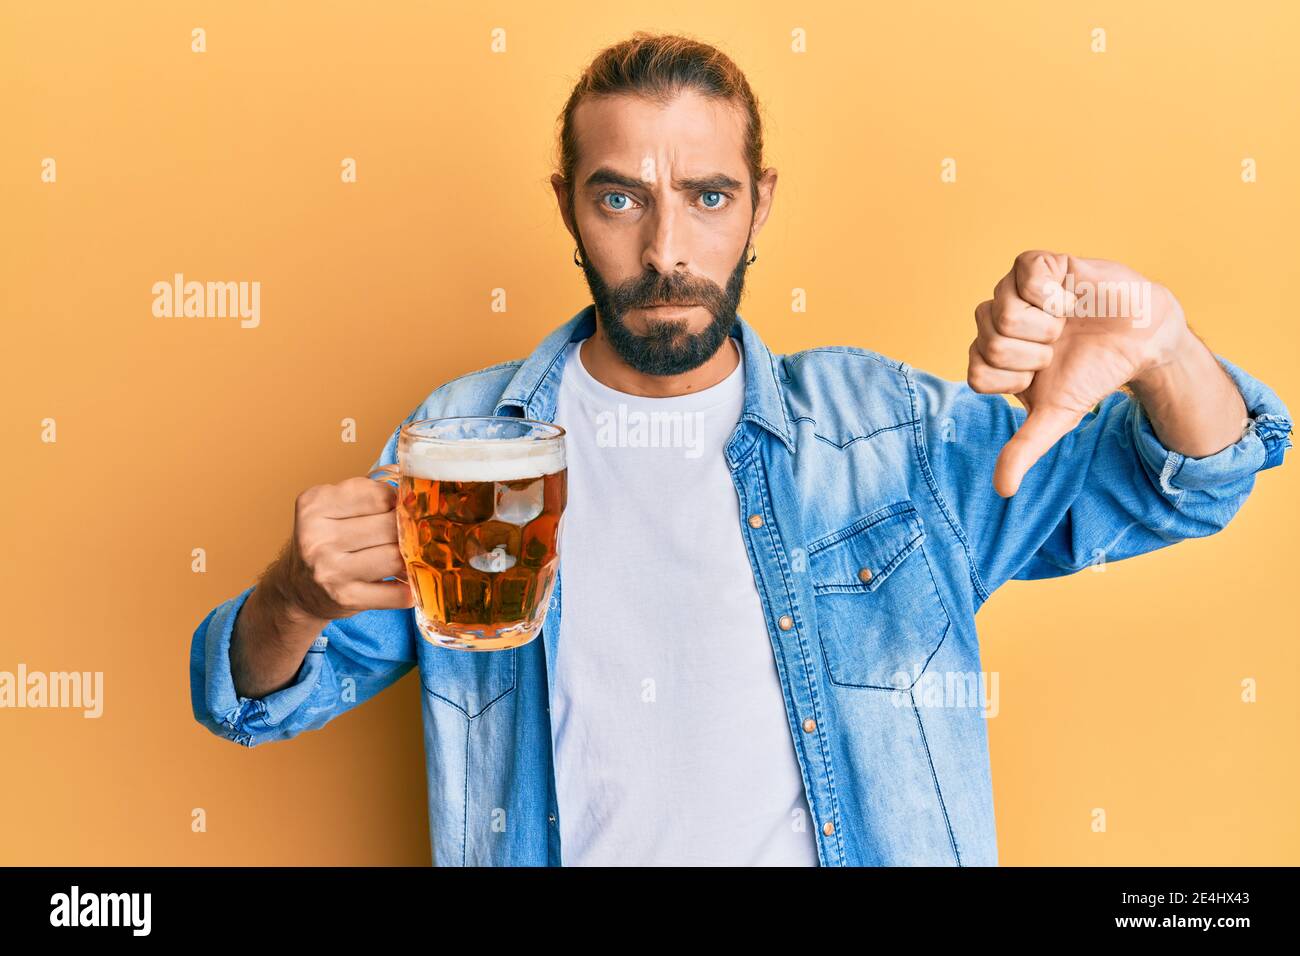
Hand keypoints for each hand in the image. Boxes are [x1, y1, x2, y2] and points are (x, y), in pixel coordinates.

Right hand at [280, 475, 414, 619]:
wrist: (295, 589)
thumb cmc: (323, 542)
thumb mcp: (332, 508)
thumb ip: (367, 494)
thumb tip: (412, 486)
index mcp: (315, 505)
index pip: (379, 495)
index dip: (396, 502)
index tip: (396, 510)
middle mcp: (317, 536)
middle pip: (390, 526)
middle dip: (407, 530)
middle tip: (411, 534)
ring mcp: (329, 570)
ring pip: (396, 557)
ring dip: (411, 558)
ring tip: (411, 555)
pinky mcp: (345, 598)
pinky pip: (395, 594)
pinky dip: (409, 590)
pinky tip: (407, 583)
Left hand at [968, 250, 1190, 496]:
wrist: (1141, 340)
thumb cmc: (1093, 374)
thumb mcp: (1058, 415)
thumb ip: (1025, 448)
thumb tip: (1002, 491)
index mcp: (991, 356)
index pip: (978, 372)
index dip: (1017, 377)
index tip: (1043, 373)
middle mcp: (994, 321)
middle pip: (988, 342)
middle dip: (1034, 354)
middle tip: (1057, 347)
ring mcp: (1012, 290)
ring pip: (1001, 311)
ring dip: (1044, 326)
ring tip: (1064, 324)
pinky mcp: (1037, 264)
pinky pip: (1025, 275)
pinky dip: (1052, 295)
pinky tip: (1068, 299)